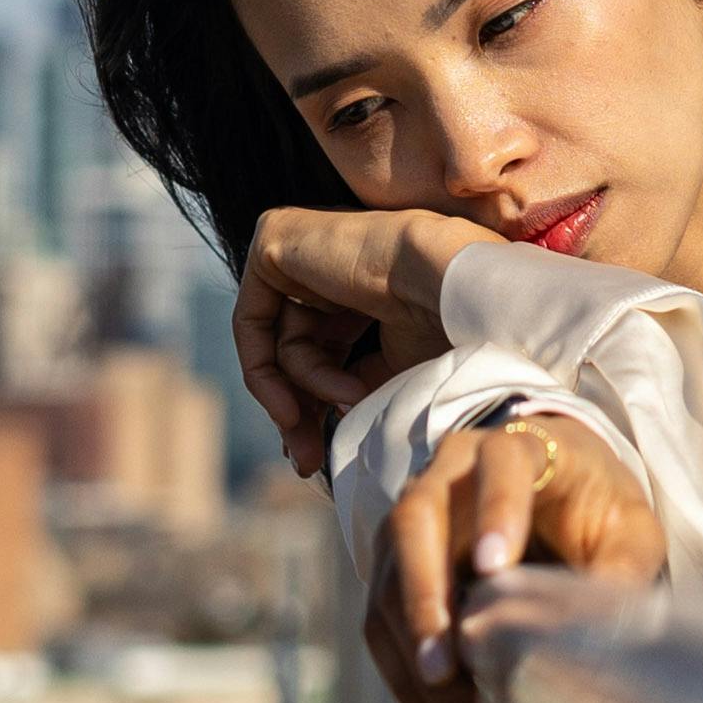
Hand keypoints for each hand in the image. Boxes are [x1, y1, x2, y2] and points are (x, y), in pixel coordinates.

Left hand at [234, 207, 501, 477]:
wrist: (451, 286)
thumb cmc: (444, 328)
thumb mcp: (392, 375)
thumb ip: (345, 394)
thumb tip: (301, 445)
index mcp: (362, 285)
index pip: (320, 351)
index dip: (314, 406)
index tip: (316, 458)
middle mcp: (327, 264)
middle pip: (293, 352)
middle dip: (299, 413)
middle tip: (307, 461)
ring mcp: (299, 246)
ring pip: (276, 345)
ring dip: (306, 391)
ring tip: (347, 405)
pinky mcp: (273, 241)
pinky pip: (251, 323)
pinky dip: (267, 372)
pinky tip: (295, 406)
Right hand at [367, 413, 666, 702]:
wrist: (556, 495)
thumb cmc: (594, 507)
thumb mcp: (629, 530)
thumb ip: (622, 568)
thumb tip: (598, 629)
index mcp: (515, 450)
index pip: (499, 467)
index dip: (496, 511)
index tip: (496, 568)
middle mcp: (448, 475)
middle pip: (415, 523)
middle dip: (424, 597)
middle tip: (445, 665)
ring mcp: (413, 519)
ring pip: (389, 579)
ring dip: (414, 652)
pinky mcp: (396, 566)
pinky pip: (382, 620)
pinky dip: (405, 675)